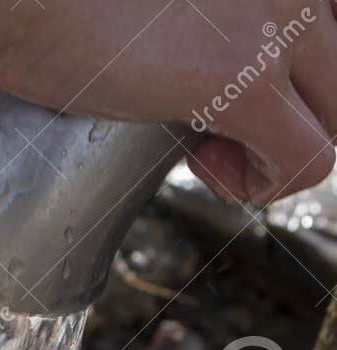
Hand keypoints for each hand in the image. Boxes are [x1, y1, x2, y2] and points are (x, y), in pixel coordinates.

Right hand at [0, 0, 336, 204]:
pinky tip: (205, 162)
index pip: (330, 32)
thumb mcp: (175, 1)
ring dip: (276, 154)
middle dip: (290, 117)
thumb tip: (214, 66)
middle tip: (220, 121)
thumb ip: (214, 18)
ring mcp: (282, 21)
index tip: (220, 85)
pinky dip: (260, 186)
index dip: (288, 75)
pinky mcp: (249, 81)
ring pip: (335, 125)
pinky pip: (305, 164)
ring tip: (208, 145)